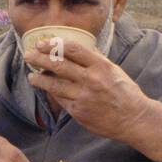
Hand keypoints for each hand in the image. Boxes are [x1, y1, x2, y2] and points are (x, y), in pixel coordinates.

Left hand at [25, 37, 149, 141]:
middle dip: (39, 59)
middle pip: (59, 65)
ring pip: (54, 85)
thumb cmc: (124, 91)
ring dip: (39, 79)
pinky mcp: (78, 112)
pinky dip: (51, 93)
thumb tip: (77, 47)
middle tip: (28, 54)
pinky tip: (46, 89)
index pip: (73, 49)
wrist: (133, 118)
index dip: (54, 45)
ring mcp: (83, 97)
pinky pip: (60, 99)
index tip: (42, 43)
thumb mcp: (113, 70)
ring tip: (31, 76)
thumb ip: (95, 59)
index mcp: (101, 66)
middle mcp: (91, 80)